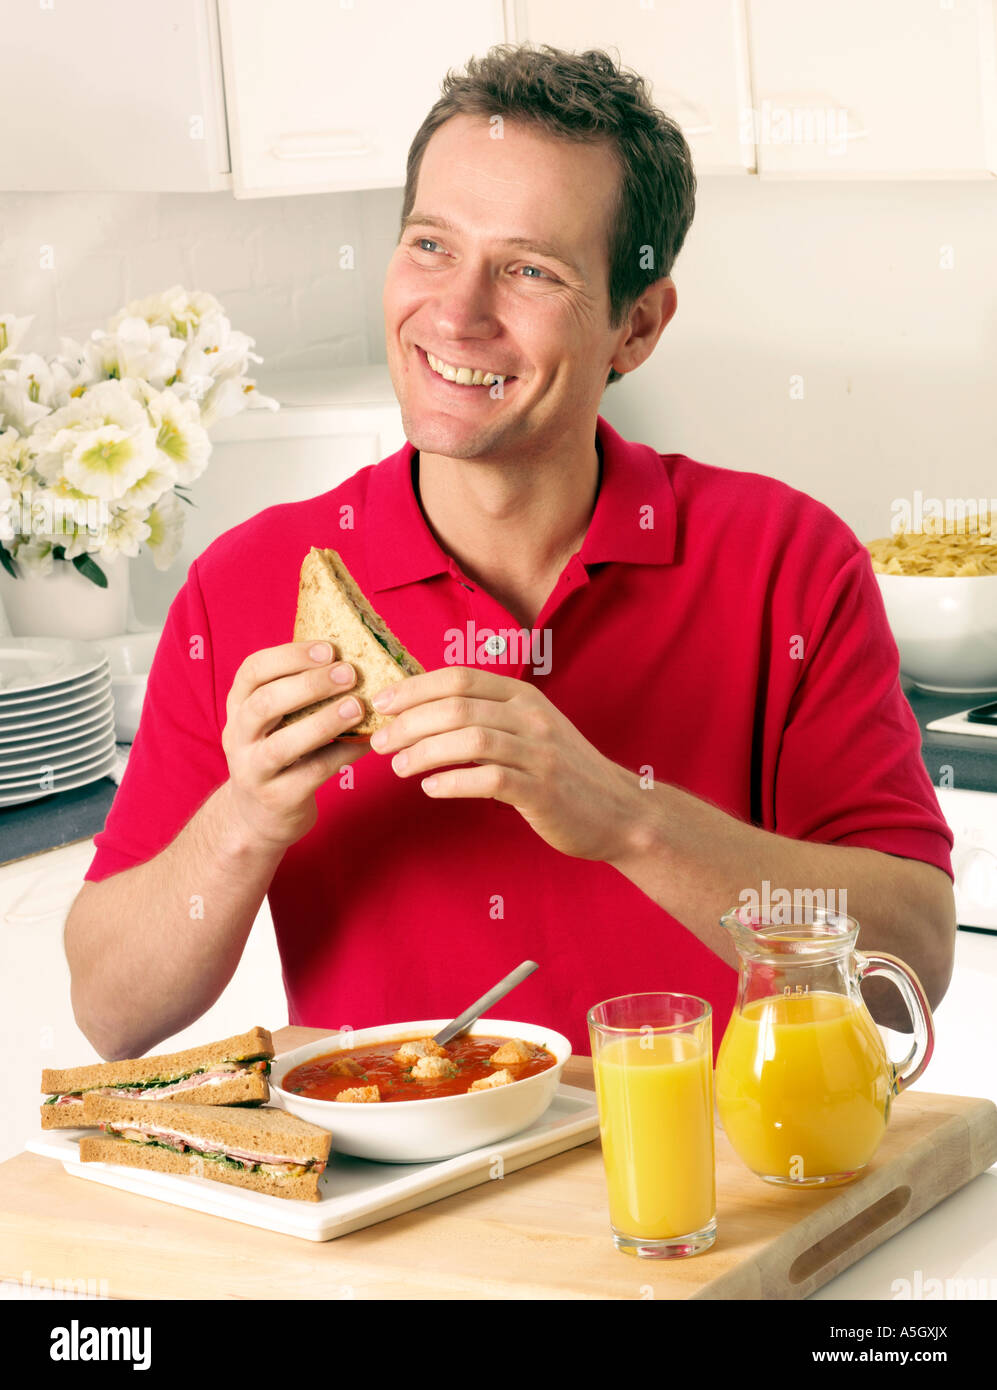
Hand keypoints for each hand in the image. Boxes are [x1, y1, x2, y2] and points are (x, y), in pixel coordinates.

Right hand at [221, 641, 368, 850]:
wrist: (259, 815)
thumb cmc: (280, 752)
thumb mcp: (276, 720)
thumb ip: (300, 692)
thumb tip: (355, 659)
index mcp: (238, 706)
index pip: (253, 670)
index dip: (291, 656)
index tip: (329, 649)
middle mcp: (237, 736)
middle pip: (264, 703)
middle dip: (309, 685)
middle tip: (349, 674)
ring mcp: (253, 770)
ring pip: (282, 744)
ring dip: (323, 722)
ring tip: (357, 707)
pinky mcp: (277, 798)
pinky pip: (312, 773)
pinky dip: (342, 754)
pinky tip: (366, 741)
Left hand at [368, 666, 643, 862]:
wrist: (619, 811)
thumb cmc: (563, 772)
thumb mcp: (529, 729)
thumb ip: (488, 716)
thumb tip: (424, 712)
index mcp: (522, 696)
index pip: (459, 677)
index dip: (414, 687)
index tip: (382, 703)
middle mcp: (531, 717)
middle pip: (457, 706)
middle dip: (409, 722)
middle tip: (379, 742)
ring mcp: (539, 753)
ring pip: (470, 739)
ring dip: (424, 752)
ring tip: (398, 767)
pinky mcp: (543, 790)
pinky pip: (490, 779)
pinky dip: (454, 782)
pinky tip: (431, 789)